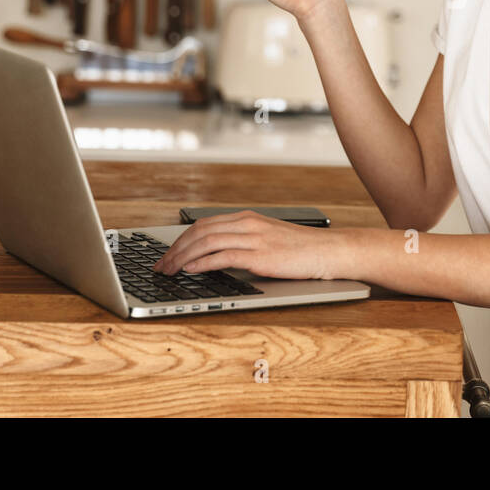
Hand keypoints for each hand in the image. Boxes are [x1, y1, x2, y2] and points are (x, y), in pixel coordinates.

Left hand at [152, 211, 353, 280]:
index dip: (181, 240)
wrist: (328, 251)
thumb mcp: (268, 239)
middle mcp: (247, 224)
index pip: (203, 224)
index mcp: (247, 218)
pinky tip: (191, 270)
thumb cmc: (302, 249)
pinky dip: (202, 262)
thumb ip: (244, 242)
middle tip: (161, 265)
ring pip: (207, 242)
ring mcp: (254, 238)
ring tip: (169, 270)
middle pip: (200, 231)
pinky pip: (224, 256)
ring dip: (182, 257)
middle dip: (175, 249)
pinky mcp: (260, 255)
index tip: (167, 254)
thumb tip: (216, 257)